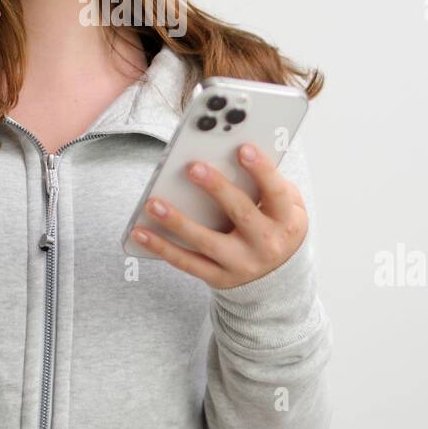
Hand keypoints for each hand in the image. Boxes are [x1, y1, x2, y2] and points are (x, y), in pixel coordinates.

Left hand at [133, 142, 307, 287]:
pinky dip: (162, 248)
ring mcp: (242, 264)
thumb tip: (230, 155)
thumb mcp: (286, 206)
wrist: (279, 279)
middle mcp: (267, 244)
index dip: (262, 171)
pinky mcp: (219, 278)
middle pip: (241, 214)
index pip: (276, 193)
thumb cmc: (276, 225)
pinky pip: (187, 263)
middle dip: (217, 189)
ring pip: (207, 242)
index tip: (242, 149)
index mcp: (286, 221)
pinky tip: (141, 232)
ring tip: (153, 203)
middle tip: (192, 167)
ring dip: (177, 222)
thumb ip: (268, 183)